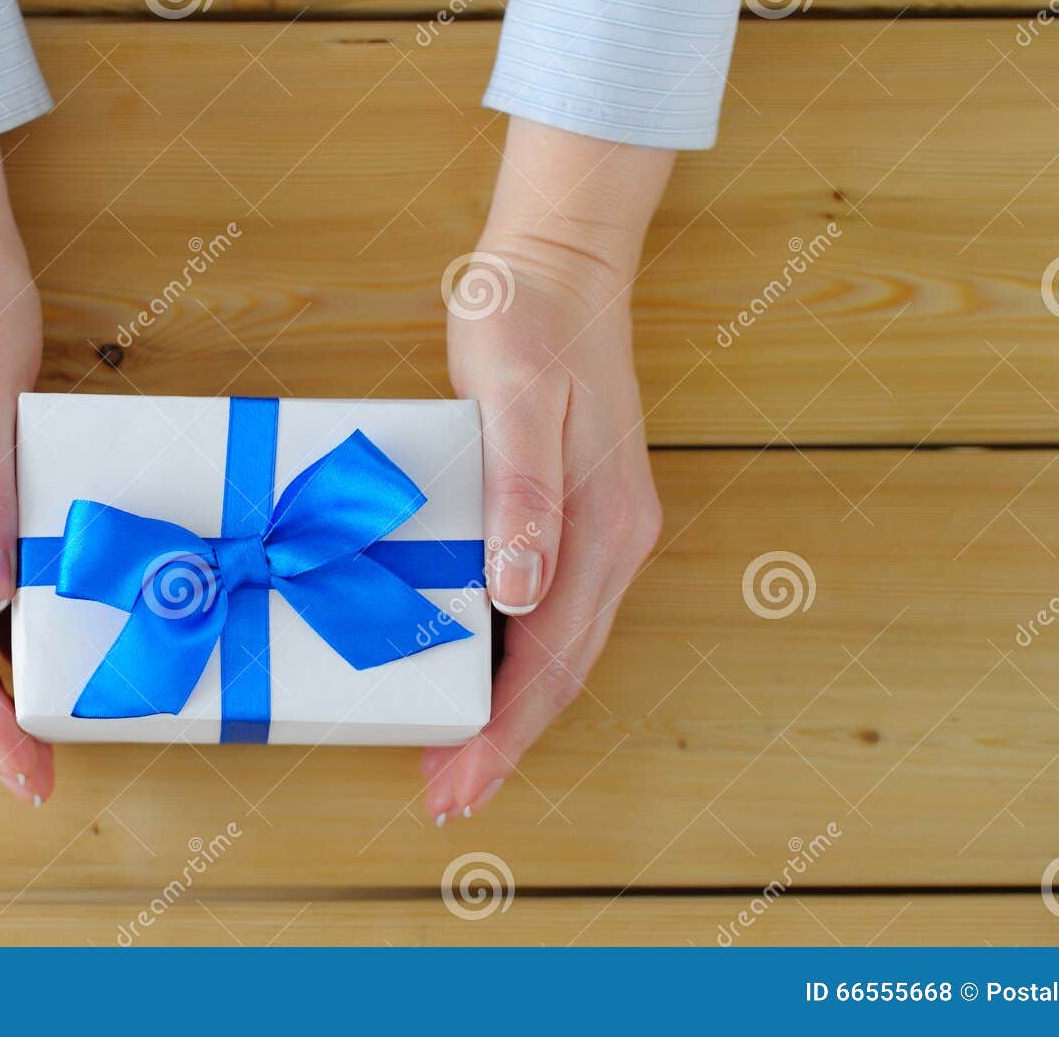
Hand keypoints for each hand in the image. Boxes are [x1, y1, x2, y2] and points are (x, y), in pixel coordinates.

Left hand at [423, 120, 674, 822]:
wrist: (557, 265)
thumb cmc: (528, 324)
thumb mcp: (514, 397)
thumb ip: (523, 496)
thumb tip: (519, 593)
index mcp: (604, 526)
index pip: (552, 656)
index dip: (504, 729)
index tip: (458, 782)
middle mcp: (612, 541)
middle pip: (559, 668)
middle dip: (504, 739)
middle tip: (446, 794)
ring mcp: (599, 529)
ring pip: (556, 645)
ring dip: (508, 707)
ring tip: (454, 756)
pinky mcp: (573, 512)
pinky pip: (545, 607)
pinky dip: (510, 655)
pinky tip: (473, 670)